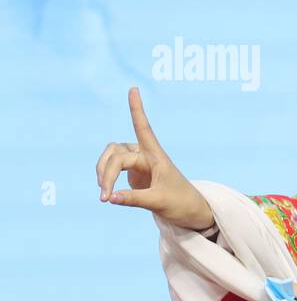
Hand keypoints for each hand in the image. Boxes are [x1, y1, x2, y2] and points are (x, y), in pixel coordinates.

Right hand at [96, 86, 214, 230]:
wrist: (188, 211)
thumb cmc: (179, 203)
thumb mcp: (158, 201)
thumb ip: (133, 199)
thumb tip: (109, 198)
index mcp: (156, 155)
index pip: (144, 128)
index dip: (137, 109)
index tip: (133, 88)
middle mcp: (146, 154)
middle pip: (116, 153)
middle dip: (106, 173)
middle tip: (104, 197)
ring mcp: (137, 162)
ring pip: (110, 157)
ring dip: (103, 173)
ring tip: (104, 196)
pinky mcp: (132, 172)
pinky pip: (111, 167)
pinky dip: (105, 178)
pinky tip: (107, 194)